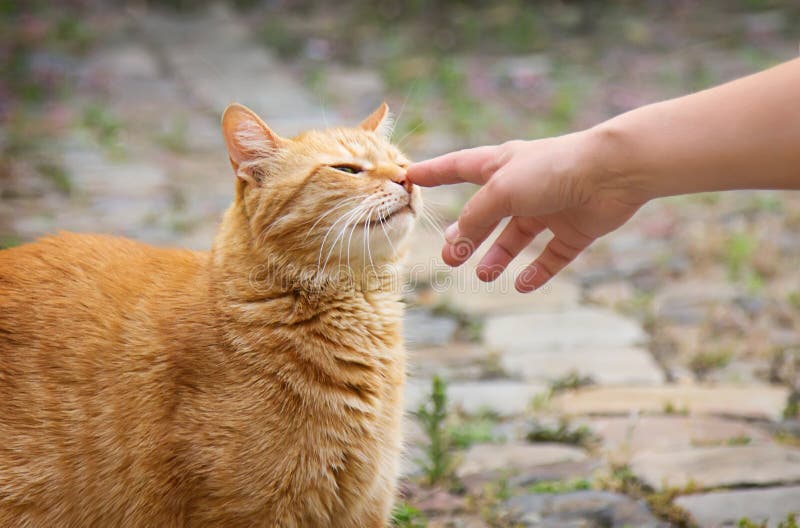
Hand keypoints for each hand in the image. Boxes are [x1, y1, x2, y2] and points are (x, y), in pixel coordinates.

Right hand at [407, 130, 646, 291]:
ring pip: (516, 238)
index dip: (433, 173)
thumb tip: (456, 241)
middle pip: (485, 213)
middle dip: (466, 235)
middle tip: (450, 257)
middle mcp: (523, 187)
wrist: (613, 173)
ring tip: (483, 274)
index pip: (458, 167)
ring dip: (497, 256)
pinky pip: (551, 256)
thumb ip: (475, 217)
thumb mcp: (501, 191)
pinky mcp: (574, 230)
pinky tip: (522, 284)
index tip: (410, 176)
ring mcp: (549, 209)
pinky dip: (536, 271)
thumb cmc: (552, 170)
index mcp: (502, 165)